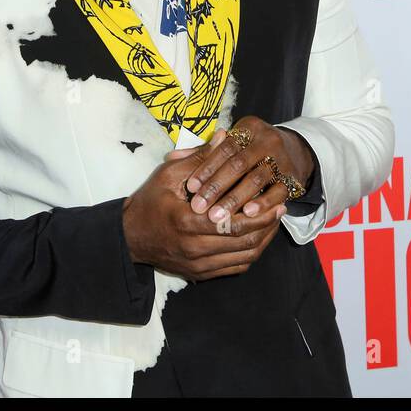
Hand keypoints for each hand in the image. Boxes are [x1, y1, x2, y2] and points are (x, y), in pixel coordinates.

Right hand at [122, 148, 286, 281]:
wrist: (130, 236)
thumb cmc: (148, 202)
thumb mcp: (168, 175)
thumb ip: (200, 158)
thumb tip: (225, 136)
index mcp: (188, 222)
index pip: (234, 222)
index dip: (260, 214)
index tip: (277, 201)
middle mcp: (195, 249)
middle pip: (244, 242)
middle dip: (267, 226)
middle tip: (281, 210)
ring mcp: (199, 265)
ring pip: (244, 257)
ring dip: (263, 240)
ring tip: (273, 222)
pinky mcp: (200, 274)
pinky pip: (235, 267)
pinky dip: (251, 254)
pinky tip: (258, 237)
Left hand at [181, 116, 315, 224]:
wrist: (293, 152)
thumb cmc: (249, 150)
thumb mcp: (229, 145)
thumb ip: (202, 153)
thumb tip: (171, 157)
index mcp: (249, 128)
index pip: (224, 148)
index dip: (206, 168)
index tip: (190, 187)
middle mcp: (267, 140)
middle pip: (239, 163)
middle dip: (217, 187)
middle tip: (199, 207)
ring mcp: (282, 159)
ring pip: (257, 178)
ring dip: (236, 198)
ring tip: (218, 216)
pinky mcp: (292, 178)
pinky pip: (277, 192)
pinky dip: (262, 204)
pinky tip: (247, 215)